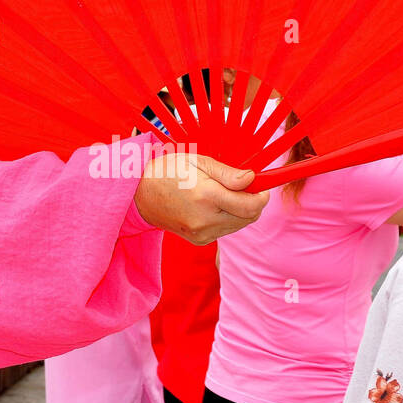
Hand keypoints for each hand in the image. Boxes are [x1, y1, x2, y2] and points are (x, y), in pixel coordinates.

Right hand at [133, 153, 268, 244]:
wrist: (140, 195)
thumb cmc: (168, 171)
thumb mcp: (198, 161)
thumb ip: (227, 173)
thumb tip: (252, 179)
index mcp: (206, 196)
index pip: (250, 205)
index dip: (262, 196)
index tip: (262, 186)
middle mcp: (205, 219)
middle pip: (249, 217)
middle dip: (253, 202)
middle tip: (244, 186)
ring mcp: (202, 234)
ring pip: (239, 225)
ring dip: (241, 210)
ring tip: (224, 194)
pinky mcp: (200, 240)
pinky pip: (226, 230)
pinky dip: (229, 218)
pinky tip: (214, 206)